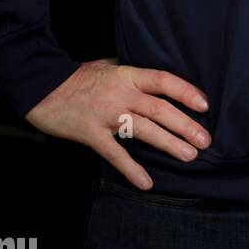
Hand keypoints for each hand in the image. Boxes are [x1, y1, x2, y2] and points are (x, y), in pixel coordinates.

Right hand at [24, 58, 211, 189]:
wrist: (42, 89)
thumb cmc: (77, 77)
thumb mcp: (107, 65)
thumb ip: (129, 72)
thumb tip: (151, 77)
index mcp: (127, 75)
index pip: (163, 81)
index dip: (185, 91)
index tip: (204, 105)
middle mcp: (121, 94)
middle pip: (160, 109)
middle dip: (185, 125)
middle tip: (205, 140)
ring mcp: (107, 115)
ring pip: (144, 130)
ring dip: (169, 144)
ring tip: (189, 155)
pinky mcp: (91, 134)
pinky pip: (115, 154)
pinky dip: (131, 169)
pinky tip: (146, 183)